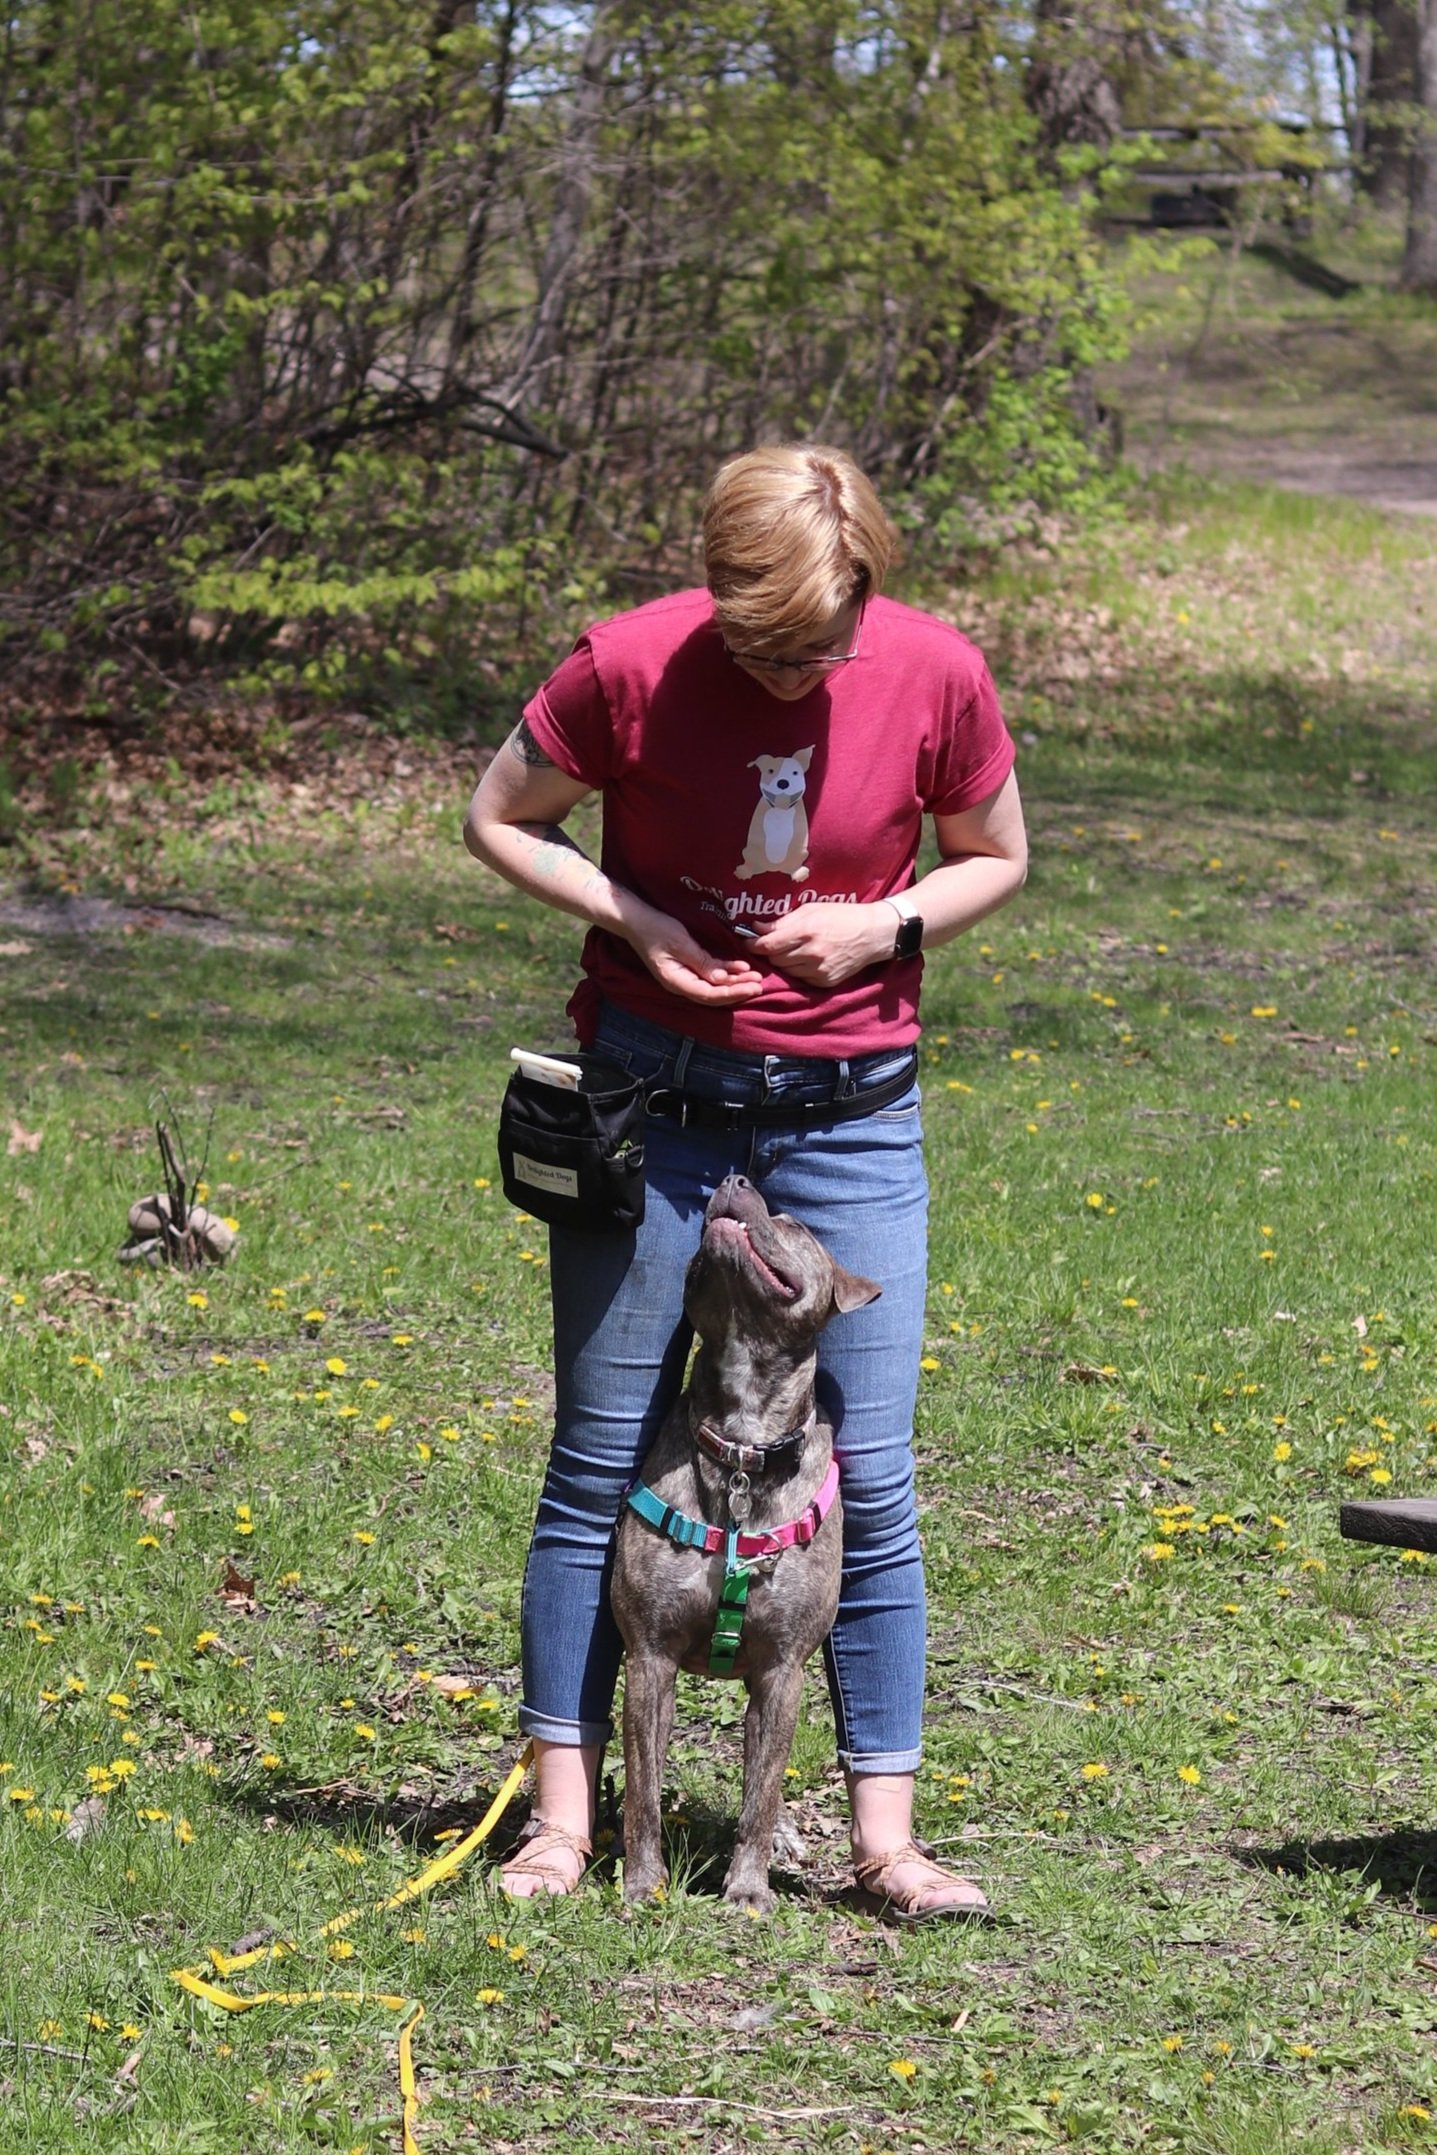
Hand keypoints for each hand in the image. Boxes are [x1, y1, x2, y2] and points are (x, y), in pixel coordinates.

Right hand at [628, 912, 765, 1005]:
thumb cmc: (656, 929)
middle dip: (738, 990)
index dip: (732, 993)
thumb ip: (701, 962)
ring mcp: (684, 977)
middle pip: (713, 995)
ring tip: (755, 977)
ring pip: (713, 987)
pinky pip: (710, 977)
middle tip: (760, 983)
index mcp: (675, 982)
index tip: (753, 987)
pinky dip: (726, 974)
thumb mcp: (680, 943)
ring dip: (734, 983)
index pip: (709, 995)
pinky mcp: (688, 968)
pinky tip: (741, 969)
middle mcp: (680, 984)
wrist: (637, 920)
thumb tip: (722, 979)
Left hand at [750, 902, 894, 987]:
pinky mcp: (825, 982)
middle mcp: (811, 954)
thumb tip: (756, 928)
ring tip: (789, 951)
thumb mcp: (812, 910)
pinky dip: (797, 970)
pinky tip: (804, 960)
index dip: (753, 944)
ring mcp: (819, 970)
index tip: (747, 941)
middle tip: (770, 944)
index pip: (768, 944)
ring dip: (782, 962)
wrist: (873, 935)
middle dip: (768, 952)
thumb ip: (783, 921)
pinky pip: (800, 978)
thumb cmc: (841, 916)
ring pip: (785, 970)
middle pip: (774, 959)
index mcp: (806, 932)